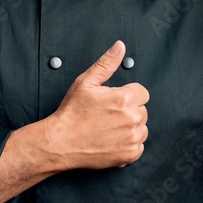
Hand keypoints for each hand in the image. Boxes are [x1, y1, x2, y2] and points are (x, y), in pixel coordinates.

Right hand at [46, 40, 149, 169]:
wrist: (61, 142)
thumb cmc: (72, 113)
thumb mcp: (86, 82)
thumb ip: (106, 63)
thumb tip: (120, 47)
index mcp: (125, 98)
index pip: (142, 92)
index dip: (127, 94)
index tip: (114, 101)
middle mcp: (132, 118)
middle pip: (142, 110)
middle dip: (129, 110)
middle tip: (107, 115)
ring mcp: (132, 138)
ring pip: (142, 128)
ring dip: (130, 128)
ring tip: (109, 127)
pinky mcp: (129, 154)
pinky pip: (139, 146)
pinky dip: (128, 144)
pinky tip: (112, 140)